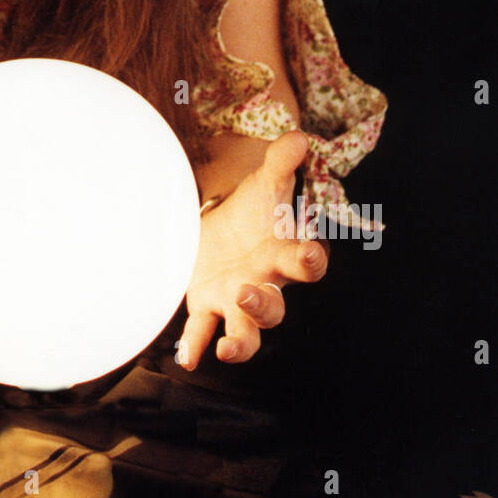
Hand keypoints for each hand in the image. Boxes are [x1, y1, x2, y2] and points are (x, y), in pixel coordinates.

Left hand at [176, 131, 325, 368]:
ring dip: (240, 341)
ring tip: (228, 349)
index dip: (309, 260)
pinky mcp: (207, 305)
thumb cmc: (255, 211)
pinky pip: (202, 331)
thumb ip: (282, 162)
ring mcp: (235, 299)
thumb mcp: (266, 183)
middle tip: (245, 292)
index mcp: (283, 253)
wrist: (222, 226)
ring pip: (246, 330)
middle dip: (263, 305)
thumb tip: (299, 137)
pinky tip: (187, 360)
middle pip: (274, 307)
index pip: (307, 263)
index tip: (308, 255)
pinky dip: (194, 347)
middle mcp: (264, 284)